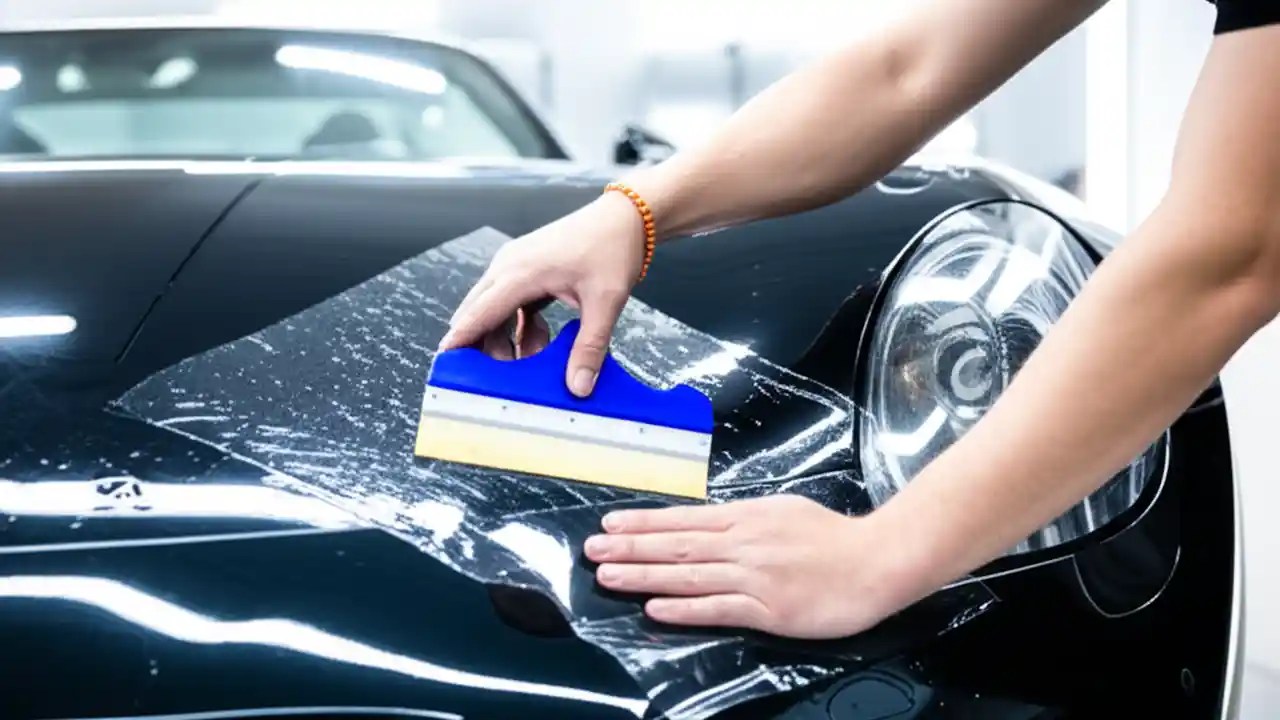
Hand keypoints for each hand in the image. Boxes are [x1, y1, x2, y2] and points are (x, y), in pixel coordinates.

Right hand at [440, 192, 647, 395]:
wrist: (624, 217)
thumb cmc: (612, 249)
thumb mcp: (605, 303)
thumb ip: (589, 346)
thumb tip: (579, 386)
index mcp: (521, 272)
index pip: (479, 312)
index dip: (461, 340)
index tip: (445, 363)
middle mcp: (509, 266)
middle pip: (478, 313)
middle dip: (484, 347)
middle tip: (499, 377)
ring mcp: (515, 265)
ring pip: (493, 310)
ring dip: (505, 338)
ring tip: (530, 360)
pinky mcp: (525, 269)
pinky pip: (509, 303)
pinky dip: (519, 326)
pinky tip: (540, 343)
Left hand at [583, 495, 911, 638]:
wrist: (875, 562)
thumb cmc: (831, 536)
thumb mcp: (781, 511)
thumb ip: (742, 519)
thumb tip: (705, 523)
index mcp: (745, 517)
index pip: (683, 519)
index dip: (644, 522)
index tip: (610, 523)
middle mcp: (743, 543)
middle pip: (676, 545)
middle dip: (630, 546)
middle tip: (592, 548)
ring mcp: (753, 576)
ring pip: (688, 575)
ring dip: (644, 575)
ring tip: (609, 574)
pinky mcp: (767, 608)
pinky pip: (717, 608)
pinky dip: (684, 608)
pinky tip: (655, 608)